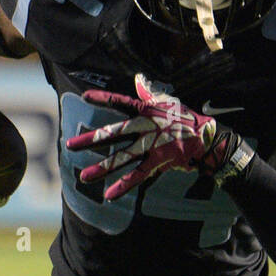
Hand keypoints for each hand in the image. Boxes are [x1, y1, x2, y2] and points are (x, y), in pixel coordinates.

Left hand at [65, 74, 237, 199]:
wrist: (207, 139)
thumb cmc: (186, 118)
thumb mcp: (168, 101)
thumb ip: (149, 93)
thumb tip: (138, 80)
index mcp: (146, 110)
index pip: (120, 102)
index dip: (103, 99)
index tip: (85, 96)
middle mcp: (146, 127)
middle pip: (114, 133)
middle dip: (91, 140)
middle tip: (69, 145)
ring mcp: (151, 146)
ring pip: (122, 158)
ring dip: (102, 168)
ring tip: (84, 178)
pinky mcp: (159, 162)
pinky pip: (138, 176)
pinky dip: (124, 186)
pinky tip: (109, 195)